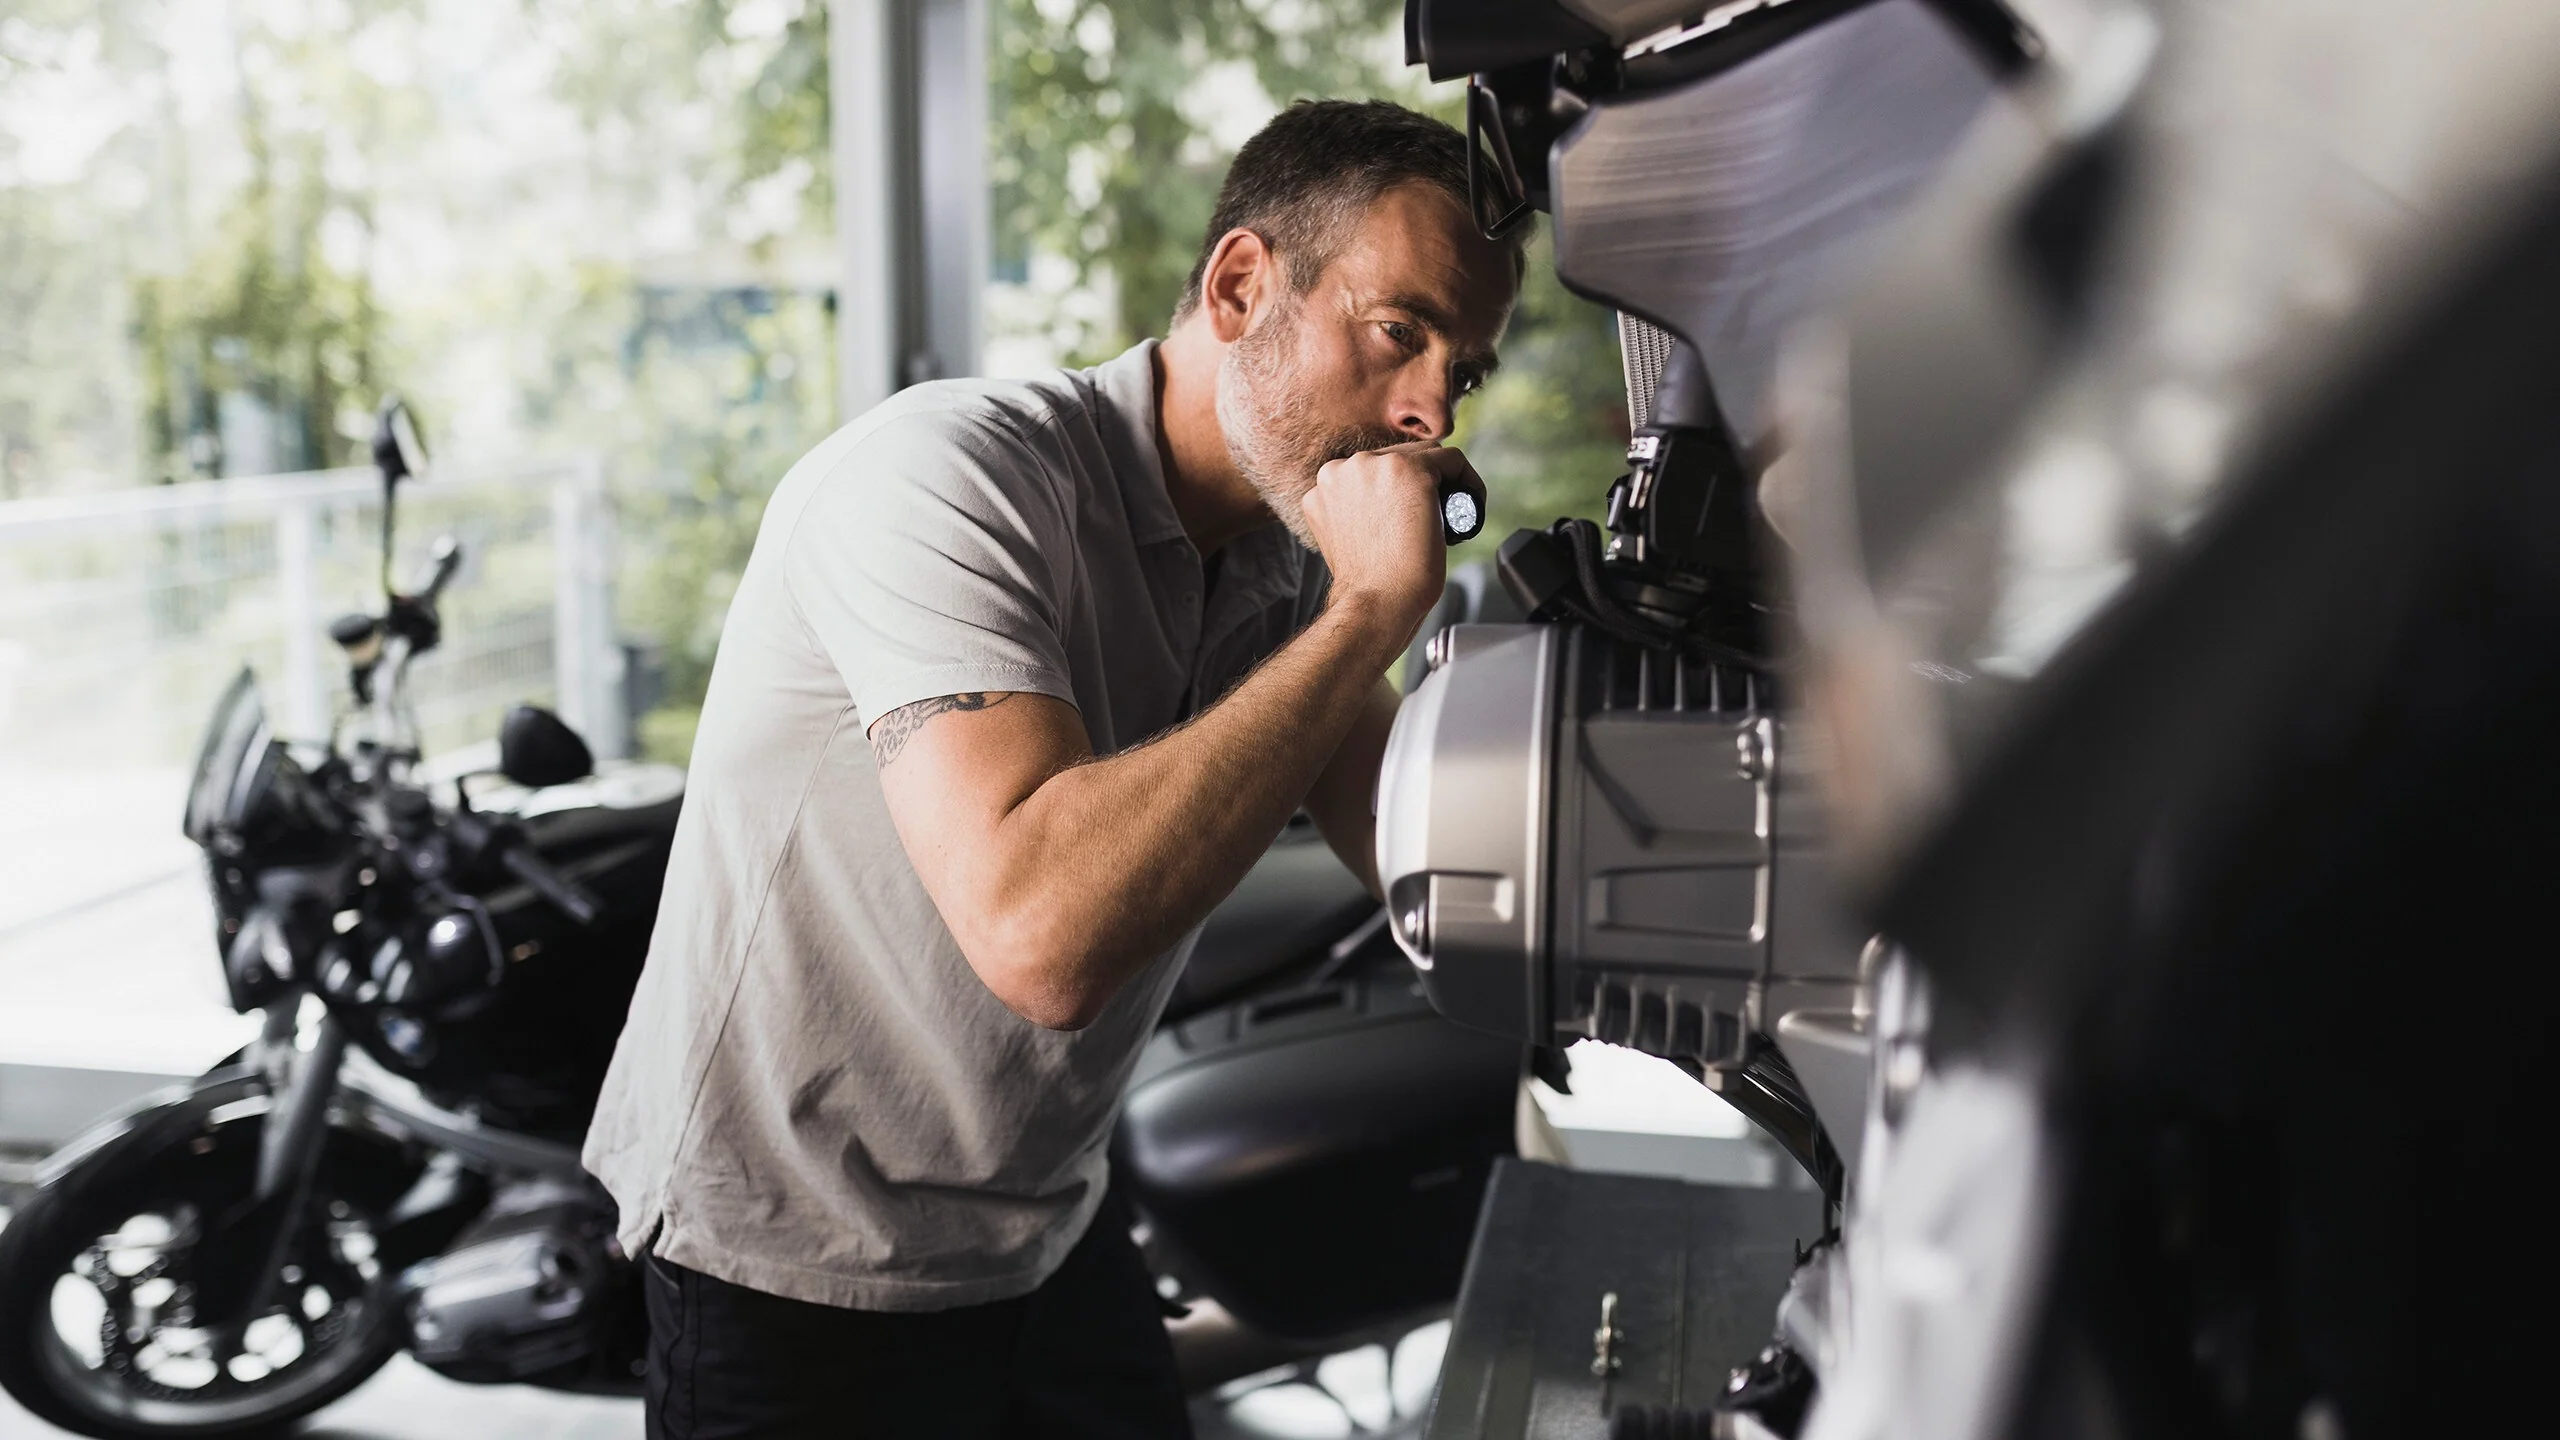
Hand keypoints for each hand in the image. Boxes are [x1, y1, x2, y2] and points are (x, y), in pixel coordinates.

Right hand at [1300, 441, 1484, 641]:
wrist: (1375, 604)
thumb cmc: (1368, 586)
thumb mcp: (1348, 537)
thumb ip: (1357, 511)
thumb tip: (1385, 505)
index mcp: (1325, 484)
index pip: (1374, 469)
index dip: (1400, 492)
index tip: (1413, 518)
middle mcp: (1343, 468)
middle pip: (1399, 458)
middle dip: (1422, 484)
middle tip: (1435, 521)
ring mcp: (1374, 465)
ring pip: (1426, 455)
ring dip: (1444, 480)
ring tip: (1453, 515)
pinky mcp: (1409, 470)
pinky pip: (1452, 459)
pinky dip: (1468, 480)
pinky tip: (1471, 504)